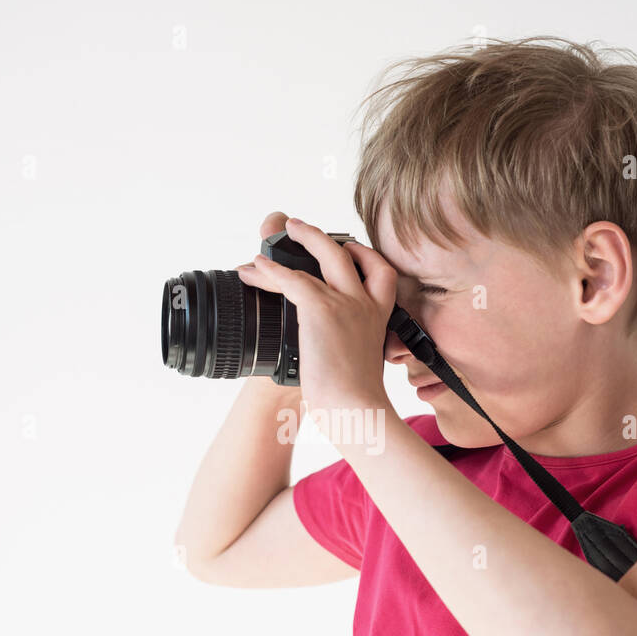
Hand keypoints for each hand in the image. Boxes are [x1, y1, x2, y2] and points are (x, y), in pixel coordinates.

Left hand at [236, 216, 397, 439]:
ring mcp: (346, 303)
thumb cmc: (355, 397)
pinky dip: (271, 271)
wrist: (356, 408)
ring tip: (266, 243)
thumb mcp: (358, 362)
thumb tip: (327, 350)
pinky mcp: (322, 310)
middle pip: (349, 254)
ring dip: (294, 242)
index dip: (364, 256)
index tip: (350, 249)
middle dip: (321, 236)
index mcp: (378, 316)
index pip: (381, 273)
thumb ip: (348, 345)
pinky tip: (254, 269)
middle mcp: (365, 304)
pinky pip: (293, 280)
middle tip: (298, 226)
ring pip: (322, 256)